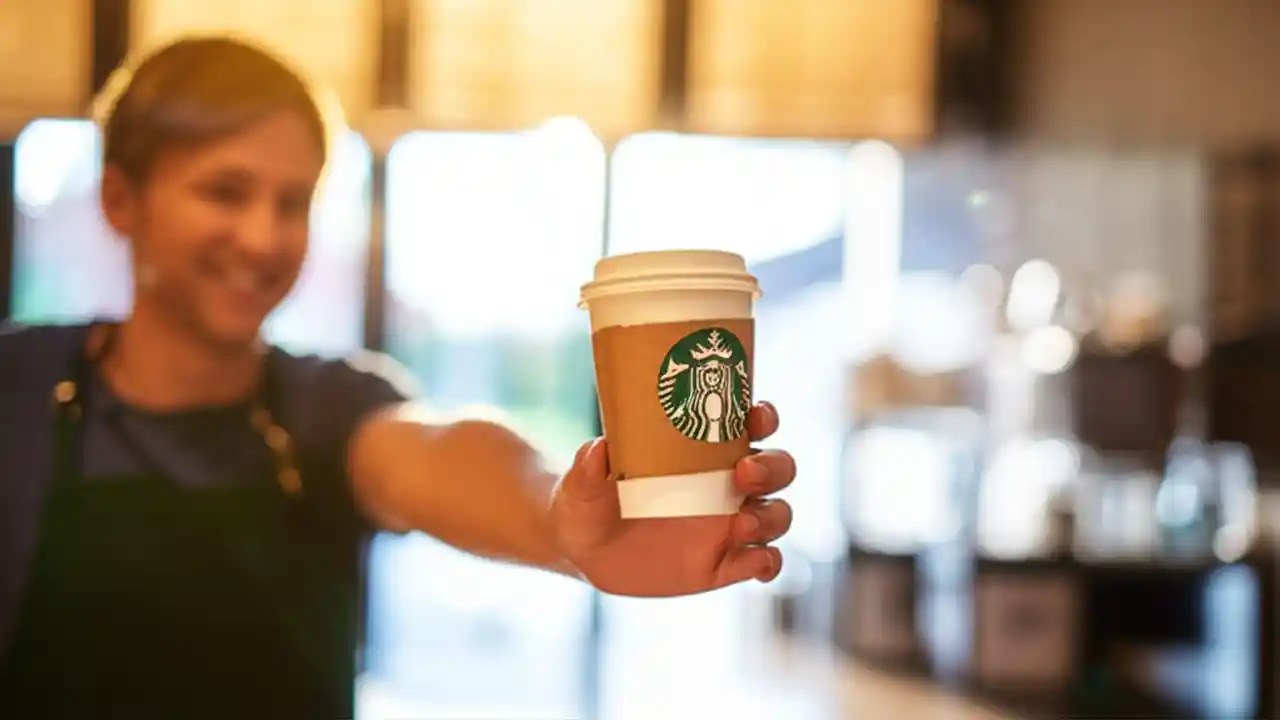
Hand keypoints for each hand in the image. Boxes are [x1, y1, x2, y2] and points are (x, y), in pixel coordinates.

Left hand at [549, 402, 794, 596]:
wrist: (582, 548)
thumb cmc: (588, 498)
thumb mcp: (582, 482)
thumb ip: (589, 466)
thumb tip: (598, 448)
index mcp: (702, 451)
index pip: (749, 425)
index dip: (763, 417)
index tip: (755, 417)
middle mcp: (725, 484)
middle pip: (778, 469)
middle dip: (772, 468)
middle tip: (744, 473)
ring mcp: (728, 526)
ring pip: (777, 515)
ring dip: (770, 518)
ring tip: (739, 525)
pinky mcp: (722, 565)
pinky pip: (763, 563)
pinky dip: (769, 564)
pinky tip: (756, 564)